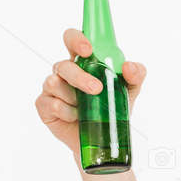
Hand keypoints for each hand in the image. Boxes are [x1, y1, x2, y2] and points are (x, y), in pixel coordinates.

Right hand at [35, 27, 146, 153]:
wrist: (104, 140)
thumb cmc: (112, 109)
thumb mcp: (129, 91)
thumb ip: (135, 76)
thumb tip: (129, 67)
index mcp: (82, 62)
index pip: (73, 40)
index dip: (76, 40)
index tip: (88, 49)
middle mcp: (64, 72)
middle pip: (63, 64)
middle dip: (79, 76)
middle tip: (97, 89)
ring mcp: (53, 89)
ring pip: (54, 83)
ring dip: (73, 97)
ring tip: (86, 108)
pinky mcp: (45, 106)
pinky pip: (52, 104)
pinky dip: (67, 111)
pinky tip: (76, 117)